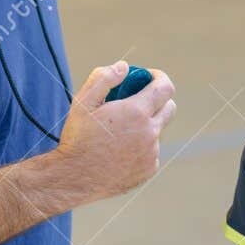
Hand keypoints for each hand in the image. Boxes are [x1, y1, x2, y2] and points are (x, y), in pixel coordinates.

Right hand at [55, 61, 175, 203]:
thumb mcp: (83, 102)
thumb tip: (124, 67)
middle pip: (170, 108)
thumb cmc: (78, 138)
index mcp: (136, 112)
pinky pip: (152, 152)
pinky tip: (120, 151)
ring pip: (157, 131)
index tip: (148, 78)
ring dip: (145, 125)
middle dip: (158, 99)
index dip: (159, 77)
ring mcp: (152, 153)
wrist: (75, 177)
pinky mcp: (149, 169)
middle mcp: (150, 132)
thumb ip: (103, 78)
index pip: (165, 87)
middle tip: (137, 101)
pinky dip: (141, 147)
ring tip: (119, 132)